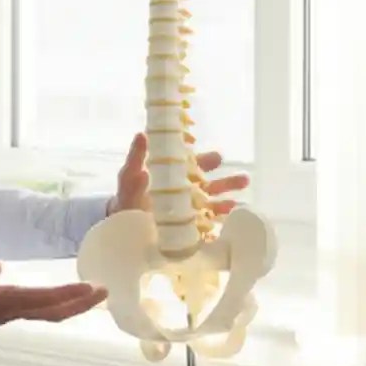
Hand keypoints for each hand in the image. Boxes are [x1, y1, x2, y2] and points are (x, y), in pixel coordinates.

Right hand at [0, 258, 106, 348]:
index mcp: (6, 304)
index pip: (43, 299)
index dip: (67, 293)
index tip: (89, 287)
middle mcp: (17, 309)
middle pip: (56, 310)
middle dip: (81, 302)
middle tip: (106, 291)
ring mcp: (17, 311)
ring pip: (54, 310)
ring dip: (76, 303)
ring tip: (98, 293)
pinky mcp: (15, 309)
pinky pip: (47, 308)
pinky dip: (63, 302)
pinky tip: (72, 295)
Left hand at [107, 132, 249, 215]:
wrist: (121, 226)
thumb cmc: (127, 198)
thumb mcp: (129, 176)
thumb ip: (136, 158)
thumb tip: (142, 134)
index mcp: (174, 177)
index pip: (195, 166)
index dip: (207, 161)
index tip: (218, 158)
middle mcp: (185, 194)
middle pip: (211, 185)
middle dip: (227, 182)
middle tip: (243, 179)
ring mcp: (188, 213)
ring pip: (213, 204)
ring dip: (228, 202)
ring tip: (240, 204)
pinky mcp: (187, 231)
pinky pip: (207, 226)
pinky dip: (218, 223)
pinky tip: (228, 220)